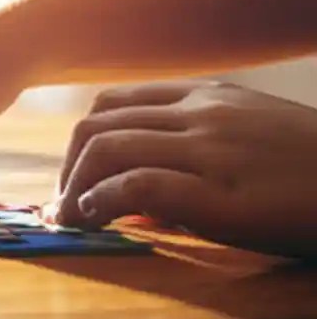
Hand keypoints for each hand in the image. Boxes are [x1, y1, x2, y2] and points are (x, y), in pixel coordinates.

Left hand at [48, 81, 316, 258]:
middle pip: (97, 125)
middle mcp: (204, 114)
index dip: (80, 144)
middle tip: (64, 207)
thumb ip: (196, 149)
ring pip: (105, 148)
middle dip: (67, 167)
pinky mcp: (221, 193)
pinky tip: (95, 221)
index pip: (114, 103)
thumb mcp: (254, 141)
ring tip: (70, 220)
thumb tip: (132, 191)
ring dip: (72, 187)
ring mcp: (212, 149)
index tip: (74, 180)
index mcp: (211, 97)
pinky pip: (136, 184)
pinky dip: (99, 202)